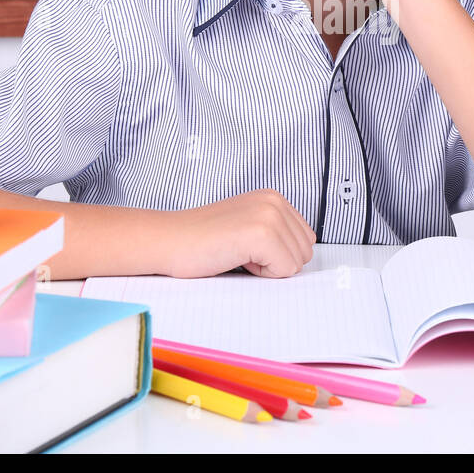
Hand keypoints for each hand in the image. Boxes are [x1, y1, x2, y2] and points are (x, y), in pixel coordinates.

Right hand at [167, 189, 316, 277]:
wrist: (168, 241)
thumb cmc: (202, 242)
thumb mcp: (247, 227)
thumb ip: (276, 234)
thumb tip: (301, 256)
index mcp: (274, 198)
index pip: (306, 241)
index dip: (278, 255)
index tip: (246, 247)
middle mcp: (275, 201)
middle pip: (305, 252)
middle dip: (276, 262)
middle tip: (240, 252)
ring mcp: (269, 215)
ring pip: (296, 263)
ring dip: (268, 269)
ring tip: (237, 254)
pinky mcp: (261, 233)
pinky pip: (284, 270)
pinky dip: (261, 274)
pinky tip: (235, 258)